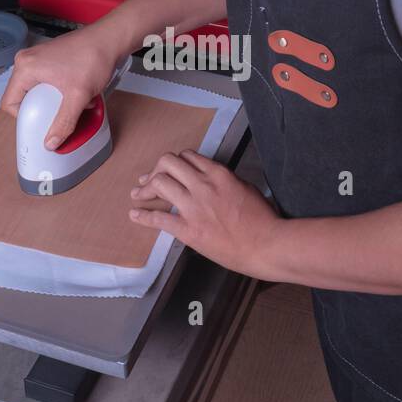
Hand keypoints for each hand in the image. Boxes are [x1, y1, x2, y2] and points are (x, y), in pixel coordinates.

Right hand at [0, 25, 123, 148]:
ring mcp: (38, 57)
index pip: (9, 102)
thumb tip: (51, 143)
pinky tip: (78, 92)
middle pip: (23, 96)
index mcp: (25, 68)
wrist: (110, 39)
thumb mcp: (78, 96)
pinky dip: (60, 90)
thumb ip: (64, 122)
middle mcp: (27, 60)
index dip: (23, 117)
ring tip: (72, 101)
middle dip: (43, 109)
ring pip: (36, 89)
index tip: (39, 123)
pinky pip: (46, 80)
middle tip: (58, 114)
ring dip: (54, 100)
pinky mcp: (49, 57)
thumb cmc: (93, 57)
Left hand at [128, 149, 281, 278]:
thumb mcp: (246, 187)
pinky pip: (160, 219)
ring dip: (145, 188)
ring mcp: (194, 207)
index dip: (174, 163)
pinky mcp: (189, 230)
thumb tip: (211, 181)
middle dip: (155, 170)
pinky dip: (144, 217)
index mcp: (218, 174)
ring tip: (138, 194)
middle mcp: (203, 185)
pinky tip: (135, 216)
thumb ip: (225, 181)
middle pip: (167, 163)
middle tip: (148, 180)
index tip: (167, 170)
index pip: (187, 156)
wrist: (266, 244)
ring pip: (160, 183)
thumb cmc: (263, 219)